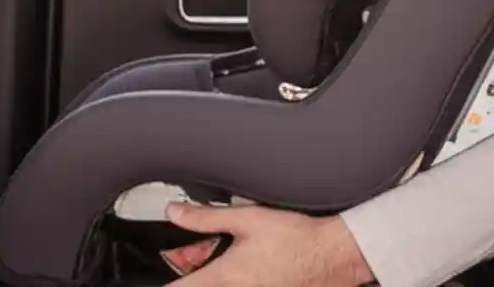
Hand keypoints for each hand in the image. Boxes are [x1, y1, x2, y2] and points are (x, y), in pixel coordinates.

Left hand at [162, 202, 374, 286]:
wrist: (334, 255)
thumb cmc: (296, 237)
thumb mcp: (247, 218)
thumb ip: (206, 218)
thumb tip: (175, 212)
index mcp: (224, 277)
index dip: (165, 286)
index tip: (159, 282)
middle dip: (193, 278)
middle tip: (196, 266)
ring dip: (216, 280)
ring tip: (231, 264)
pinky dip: (237, 283)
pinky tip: (251, 271)